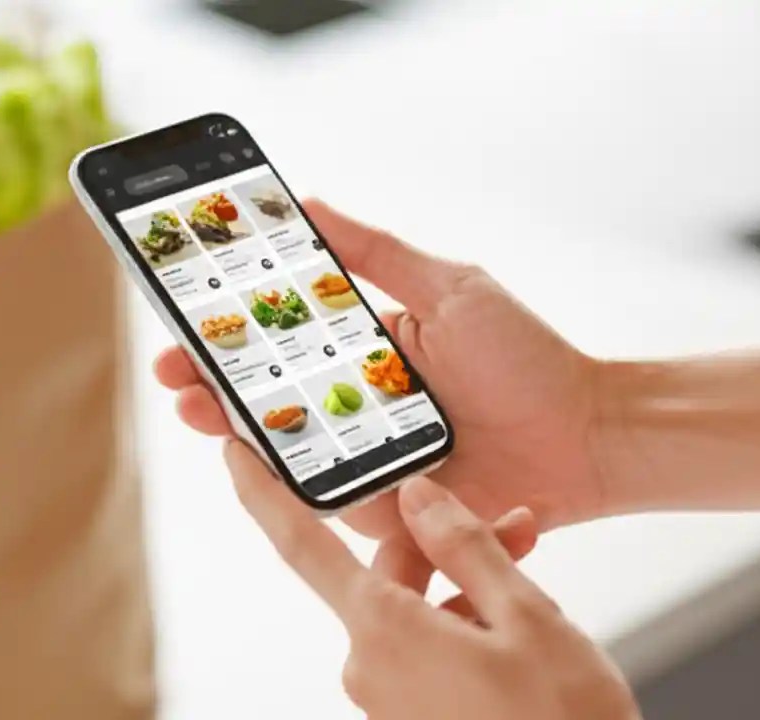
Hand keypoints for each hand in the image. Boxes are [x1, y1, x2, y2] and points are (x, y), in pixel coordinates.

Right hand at [155, 200, 603, 536]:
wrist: (586, 439)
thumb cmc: (526, 359)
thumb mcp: (447, 288)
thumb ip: (375, 252)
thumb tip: (306, 202)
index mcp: (361, 350)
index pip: (278, 341)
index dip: (229, 333)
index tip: (186, 318)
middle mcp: (351, 405)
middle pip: (264, 397)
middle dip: (209, 383)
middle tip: (172, 369)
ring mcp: (360, 457)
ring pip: (278, 449)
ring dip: (228, 430)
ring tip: (193, 407)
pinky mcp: (377, 507)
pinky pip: (318, 501)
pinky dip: (276, 488)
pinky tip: (243, 463)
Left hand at [224, 440, 639, 718]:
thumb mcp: (527, 618)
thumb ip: (465, 547)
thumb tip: (417, 497)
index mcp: (382, 631)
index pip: (300, 543)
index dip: (263, 493)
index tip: (235, 453)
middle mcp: (370, 667)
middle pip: (384, 577)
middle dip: (443, 547)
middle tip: (513, 528)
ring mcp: (389, 701)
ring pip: (414, 616)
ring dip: (465, 594)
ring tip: (536, 601)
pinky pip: (425, 656)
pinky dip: (462, 634)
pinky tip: (518, 641)